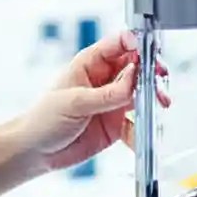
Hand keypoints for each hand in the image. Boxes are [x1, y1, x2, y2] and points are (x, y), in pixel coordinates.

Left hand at [14, 31, 170, 171]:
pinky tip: (143, 133)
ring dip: (153, 96)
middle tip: (160, 76)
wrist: (35, 153)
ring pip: (141, 93)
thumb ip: (107, 93)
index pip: (117, 44)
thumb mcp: (74, 103)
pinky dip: (144, 128)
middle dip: (150, 70)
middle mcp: (104, 80)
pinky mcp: (116, 125)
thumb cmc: (43, 120)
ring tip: (160, 103)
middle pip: (135, 67)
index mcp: (89, 65)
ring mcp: (111, 102)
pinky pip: (137, 123)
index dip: (134, 43)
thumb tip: (133, 79)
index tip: (147, 50)